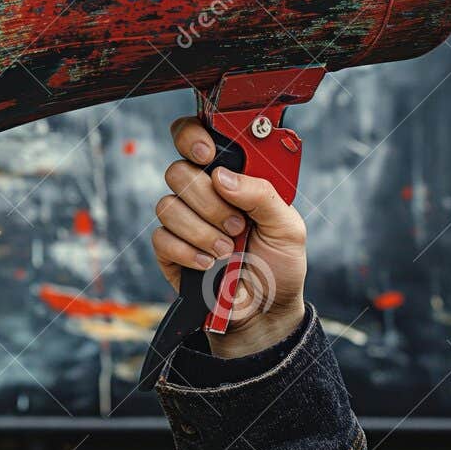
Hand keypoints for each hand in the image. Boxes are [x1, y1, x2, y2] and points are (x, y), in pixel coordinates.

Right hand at [152, 117, 307, 358]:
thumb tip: (222, 176)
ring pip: (168, 205)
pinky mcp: (168, 250)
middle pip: (178, 171)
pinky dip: (189, 252)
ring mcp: (182, 221)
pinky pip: (162, 238)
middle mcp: (201, 194)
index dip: (192, 137)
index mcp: (229, 177)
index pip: (196, 138)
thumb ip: (262, 194)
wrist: (265, 312)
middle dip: (208, 200)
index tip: (207, 155)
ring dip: (202, 230)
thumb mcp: (288, 226)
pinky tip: (210, 264)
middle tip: (236, 223)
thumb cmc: (279, 264)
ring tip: (228, 250)